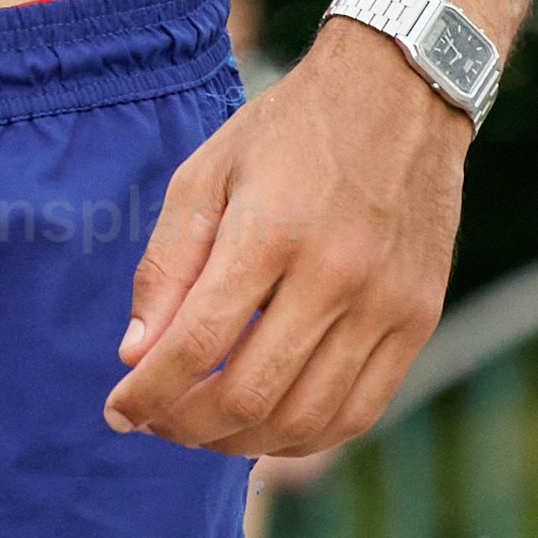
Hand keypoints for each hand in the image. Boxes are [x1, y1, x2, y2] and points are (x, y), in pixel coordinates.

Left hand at [110, 43, 467, 455]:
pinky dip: (308, 436)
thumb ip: (166, 266)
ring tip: (204, 429)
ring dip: (244, 441)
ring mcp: (386, 304)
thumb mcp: (204, 175)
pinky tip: (268, 426)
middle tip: (156, 424)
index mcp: (269, 234)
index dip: (149, 393)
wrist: (398, 96)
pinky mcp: (419, 318)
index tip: (118, 411)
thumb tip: (135, 353)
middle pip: (251, 394)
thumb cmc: (284, 133)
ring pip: (308, 417)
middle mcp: (335, 276)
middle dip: (188, 426)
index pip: (197, 344)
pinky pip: (362, 409)